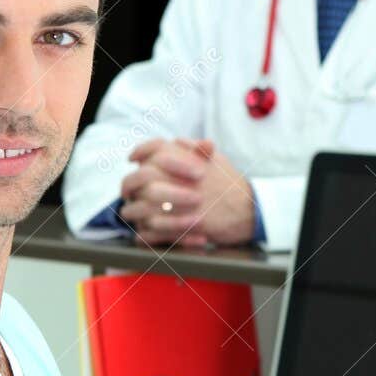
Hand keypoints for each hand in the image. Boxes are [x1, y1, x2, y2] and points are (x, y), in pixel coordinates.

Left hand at [118, 137, 255, 247]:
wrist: (248, 211)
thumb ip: (195, 150)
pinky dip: (144, 233)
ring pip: (140, 207)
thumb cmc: (231, 185)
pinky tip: (143, 232)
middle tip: (127, 191)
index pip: (154, 149)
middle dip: (129, 185)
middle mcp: (178, 179)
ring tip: (132, 213)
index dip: (140, 152)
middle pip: (140, 178)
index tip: (133, 159)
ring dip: (133, 211)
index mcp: (186, 160)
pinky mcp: (179, 227)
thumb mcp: (216, 161)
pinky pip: (151, 232)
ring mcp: (177, 204)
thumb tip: (176, 141)